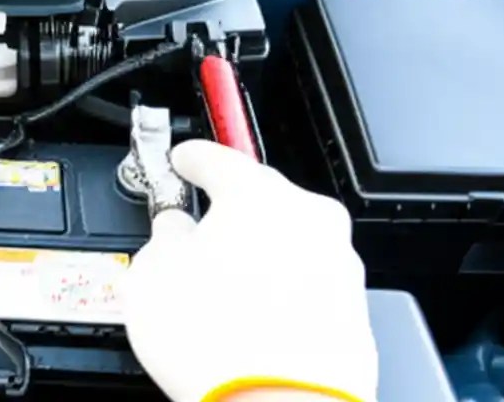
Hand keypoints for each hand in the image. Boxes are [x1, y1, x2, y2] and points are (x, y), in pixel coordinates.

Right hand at [122, 140, 377, 401]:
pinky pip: (307, 282)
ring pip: (287, 241)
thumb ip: (163, 235)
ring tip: (218, 292)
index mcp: (257, 194)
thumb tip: (173, 232)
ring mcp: (338, 264)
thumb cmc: (219, 346)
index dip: (191, 158)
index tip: (182, 161)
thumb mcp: (151, 274)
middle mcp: (308, 219)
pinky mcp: (352, 309)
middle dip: (227, 211)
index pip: (217, 157)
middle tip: (193, 234)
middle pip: (260, 197)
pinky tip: (250, 318)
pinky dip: (280, 290)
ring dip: (255, 254)